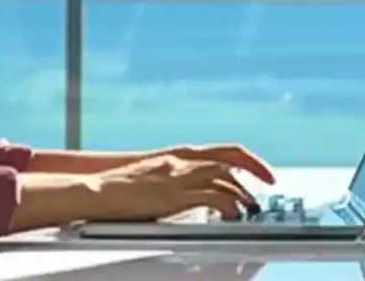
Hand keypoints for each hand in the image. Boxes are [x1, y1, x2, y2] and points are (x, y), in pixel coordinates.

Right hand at [92, 153, 259, 220]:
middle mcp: (181, 161)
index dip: (248, 159)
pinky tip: (233, 215)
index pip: (223, 150)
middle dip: (255, 169)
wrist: (94, 188)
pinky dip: (227, 205)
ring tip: (252, 206)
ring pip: (223, 176)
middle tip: (269, 183)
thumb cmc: (119, 186)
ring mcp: (176, 177)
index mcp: (178, 155)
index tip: (262, 172)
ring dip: (243, 191)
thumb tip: (196, 192)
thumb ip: (176, 179)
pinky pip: (209, 198)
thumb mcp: (153, 175)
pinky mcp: (171, 196)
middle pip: (230, 158)